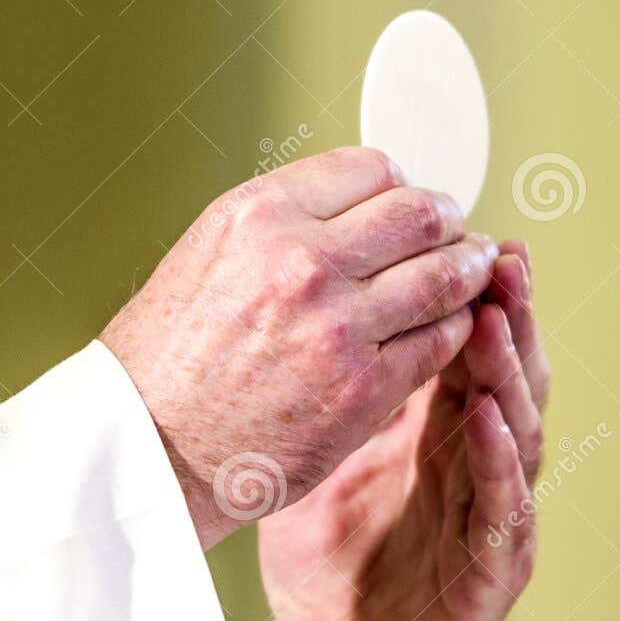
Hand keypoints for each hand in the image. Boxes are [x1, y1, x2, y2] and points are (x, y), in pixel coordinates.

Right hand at [98, 147, 498, 550]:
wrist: (147, 451)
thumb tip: (353, 207)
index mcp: (260, 216)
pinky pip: (440, 341)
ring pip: (444, 276)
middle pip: (421, 214)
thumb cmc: (167, 361)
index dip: (400, 187)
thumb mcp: (208, 254)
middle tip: (456, 234)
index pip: (372, 169)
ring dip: (468, 272)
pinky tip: (447, 329)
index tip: (406, 206)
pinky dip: (453, 330)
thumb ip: (284, 224)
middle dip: (448, 222)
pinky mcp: (363, 390)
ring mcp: (338, 327)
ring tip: (472, 273)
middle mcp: (302, 261)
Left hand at [258, 242, 549, 620]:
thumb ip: (333, 399)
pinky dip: (500, 463)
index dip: (468, 293)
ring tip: (498, 314)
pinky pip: (503, 512)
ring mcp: (490, 519)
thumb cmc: (336, 572)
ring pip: (519, 431)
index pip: (464, 349)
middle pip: (505, 375)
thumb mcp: (322, 466)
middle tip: (501, 254)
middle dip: (507, 313)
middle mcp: (475, 468)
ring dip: (510, 371)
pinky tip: (488, 418)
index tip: (458, 233)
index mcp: (437, 436)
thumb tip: (299, 312)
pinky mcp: (489, 576)